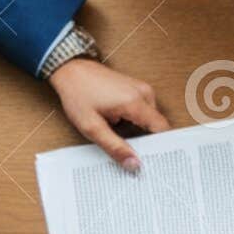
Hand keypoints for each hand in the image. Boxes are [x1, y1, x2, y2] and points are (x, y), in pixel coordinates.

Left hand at [47, 59, 167, 171]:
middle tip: (133, 151)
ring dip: (141, 129)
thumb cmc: (78, 94)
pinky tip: (122, 123)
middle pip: (158, 125)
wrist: (71, 69)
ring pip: (152, 118)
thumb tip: (134, 164)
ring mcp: (142, 89)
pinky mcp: (138, 88)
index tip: (153, 158)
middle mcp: (144, 93)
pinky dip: (138, 120)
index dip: (161, 146)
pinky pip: (146, 109)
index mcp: (135, 103)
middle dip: (148, 140)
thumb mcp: (92, 127)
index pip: (162, 129)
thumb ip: (115, 147)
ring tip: (123, 135)